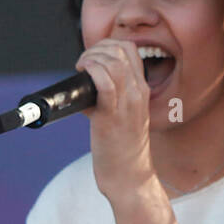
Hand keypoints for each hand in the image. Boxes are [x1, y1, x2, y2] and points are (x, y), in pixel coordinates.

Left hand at [75, 39, 158, 203]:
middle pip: (120, 50)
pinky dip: (91, 70)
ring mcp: (127, 104)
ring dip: (91, 58)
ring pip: (112, 61)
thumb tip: (87, 84)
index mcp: (141, 90)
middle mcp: (138, 93)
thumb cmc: (121, 149)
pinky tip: (82, 74)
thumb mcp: (123, 115)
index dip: (107, 46)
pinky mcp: (112, 116)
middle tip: (83, 64)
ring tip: (81, 69)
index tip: (92, 58)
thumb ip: (110, 96)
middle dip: (96, 49)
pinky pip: (104, 81)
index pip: (129, 50)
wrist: (128, 177)